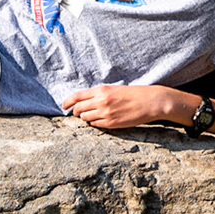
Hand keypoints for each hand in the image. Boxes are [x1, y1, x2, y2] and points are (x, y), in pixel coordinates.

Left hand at [61, 85, 184, 130]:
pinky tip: (101, 120)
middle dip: (76, 112)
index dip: (67, 102)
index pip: (76, 96)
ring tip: (92, 116)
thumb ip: (99, 94)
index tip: (64, 106)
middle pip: (78, 108)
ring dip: (85, 118)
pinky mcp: (111, 124)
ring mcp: (105, 113)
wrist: (150, 102)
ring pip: (85, 118)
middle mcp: (101, 101)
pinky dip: (94, 123)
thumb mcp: (114, 89)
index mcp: (101, 90)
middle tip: (77, 113)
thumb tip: (84, 101)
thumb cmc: (133, 94)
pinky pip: (95, 124)